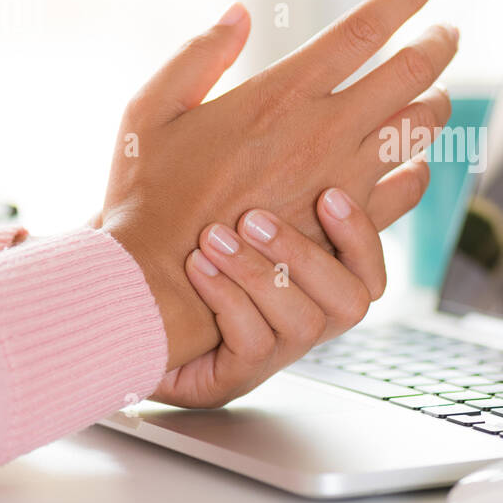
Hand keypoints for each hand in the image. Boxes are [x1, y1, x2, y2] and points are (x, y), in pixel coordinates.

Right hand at [100, 0, 454, 370]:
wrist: (160, 280)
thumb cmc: (147, 193)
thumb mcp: (150, 108)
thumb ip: (198, 56)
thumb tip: (240, 13)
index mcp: (280, 94)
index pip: (362, 32)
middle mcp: (324, 132)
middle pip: (410, 73)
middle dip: (438, 44)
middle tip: (448, 33)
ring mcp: (343, 181)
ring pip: (418, 128)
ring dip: (435, 103)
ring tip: (435, 92)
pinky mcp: (348, 228)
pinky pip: (409, 189)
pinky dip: (420, 167)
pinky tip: (415, 160)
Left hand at [153, 186, 399, 407]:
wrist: (132, 298)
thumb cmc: (186, 241)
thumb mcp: (242, 200)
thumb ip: (292, 168)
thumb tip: (339, 127)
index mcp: (320, 277)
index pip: (371, 263)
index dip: (361, 232)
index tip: (329, 194)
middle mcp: (311, 316)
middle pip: (351, 300)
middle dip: (305, 253)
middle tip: (255, 217)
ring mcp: (279, 349)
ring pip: (303, 322)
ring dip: (261, 275)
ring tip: (215, 238)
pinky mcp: (240, 374)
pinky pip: (253, 342)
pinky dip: (228, 301)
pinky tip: (199, 268)